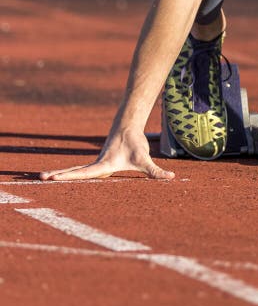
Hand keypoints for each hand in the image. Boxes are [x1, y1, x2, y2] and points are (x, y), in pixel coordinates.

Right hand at [40, 128, 174, 180]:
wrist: (129, 127)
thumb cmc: (136, 144)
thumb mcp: (145, 160)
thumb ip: (156, 171)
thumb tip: (171, 178)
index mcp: (104, 165)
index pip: (84, 173)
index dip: (69, 177)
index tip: (53, 178)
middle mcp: (96, 164)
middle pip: (74, 171)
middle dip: (58, 175)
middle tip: (39, 178)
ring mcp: (95, 162)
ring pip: (74, 169)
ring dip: (59, 174)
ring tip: (41, 178)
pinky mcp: (97, 162)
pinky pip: (79, 169)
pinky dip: (68, 173)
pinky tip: (59, 176)